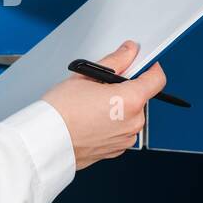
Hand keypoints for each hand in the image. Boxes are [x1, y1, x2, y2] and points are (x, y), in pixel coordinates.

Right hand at [43, 41, 166, 169]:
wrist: (46, 141)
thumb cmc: (61, 112)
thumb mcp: (87, 76)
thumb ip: (116, 61)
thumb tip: (128, 52)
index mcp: (131, 100)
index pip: (156, 79)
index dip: (150, 68)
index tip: (144, 65)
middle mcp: (133, 122)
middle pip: (140, 98)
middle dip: (125, 90)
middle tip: (101, 88)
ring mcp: (125, 139)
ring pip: (130, 115)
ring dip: (118, 109)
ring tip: (92, 106)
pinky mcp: (116, 150)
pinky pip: (120, 131)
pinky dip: (111, 125)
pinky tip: (91, 121)